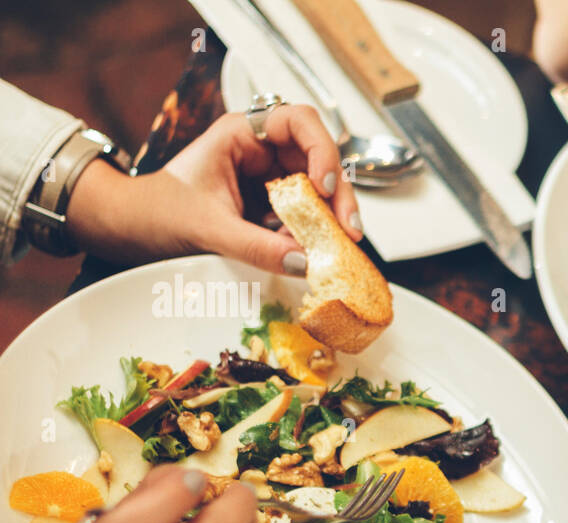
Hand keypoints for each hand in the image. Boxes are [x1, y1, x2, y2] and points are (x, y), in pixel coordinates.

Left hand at [66, 104, 361, 273]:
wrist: (130, 232)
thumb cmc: (155, 211)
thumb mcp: (206, 227)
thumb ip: (255, 246)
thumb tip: (304, 263)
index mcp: (243, 135)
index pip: (299, 122)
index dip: (321, 150)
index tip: (324, 185)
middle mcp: (263, 153)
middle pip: (320, 162)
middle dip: (338, 196)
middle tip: (347, 231)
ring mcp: (270, 182)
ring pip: (318, 193)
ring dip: (330, 219)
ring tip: (333, 248)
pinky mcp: (271, 211)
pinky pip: (304, 219)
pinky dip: (313, 237)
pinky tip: (312, 255)